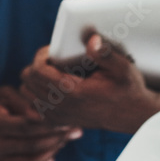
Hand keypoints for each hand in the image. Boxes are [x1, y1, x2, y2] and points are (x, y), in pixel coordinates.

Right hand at [0, 85, 81, 160]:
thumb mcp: (2, 94)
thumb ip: (24, 102)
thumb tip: (46, 115)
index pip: (30, 126)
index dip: (53, 125)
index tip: (69, 121)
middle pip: (34, 145)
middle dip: (58, 138)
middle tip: (74, 130)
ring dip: (53, 152)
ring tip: (64, 141)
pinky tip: (51, 157)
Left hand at [19, 34, 159, 133]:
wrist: (132, 115)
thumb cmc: (128, 89)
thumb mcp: (123, 68)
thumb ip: (105, 53)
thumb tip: (90, 39)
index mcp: (73, 93)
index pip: (37, 71)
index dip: (41, 56)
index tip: (53, 49)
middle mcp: (61, 107)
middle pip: (28, 81)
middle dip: (37, 65)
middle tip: (55, 59)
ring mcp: (58, 117)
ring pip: (27, 94)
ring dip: (36, 79)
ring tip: (54, 71)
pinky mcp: (58, 122)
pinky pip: (33, 104)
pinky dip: (38, 93)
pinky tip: (55, 86)